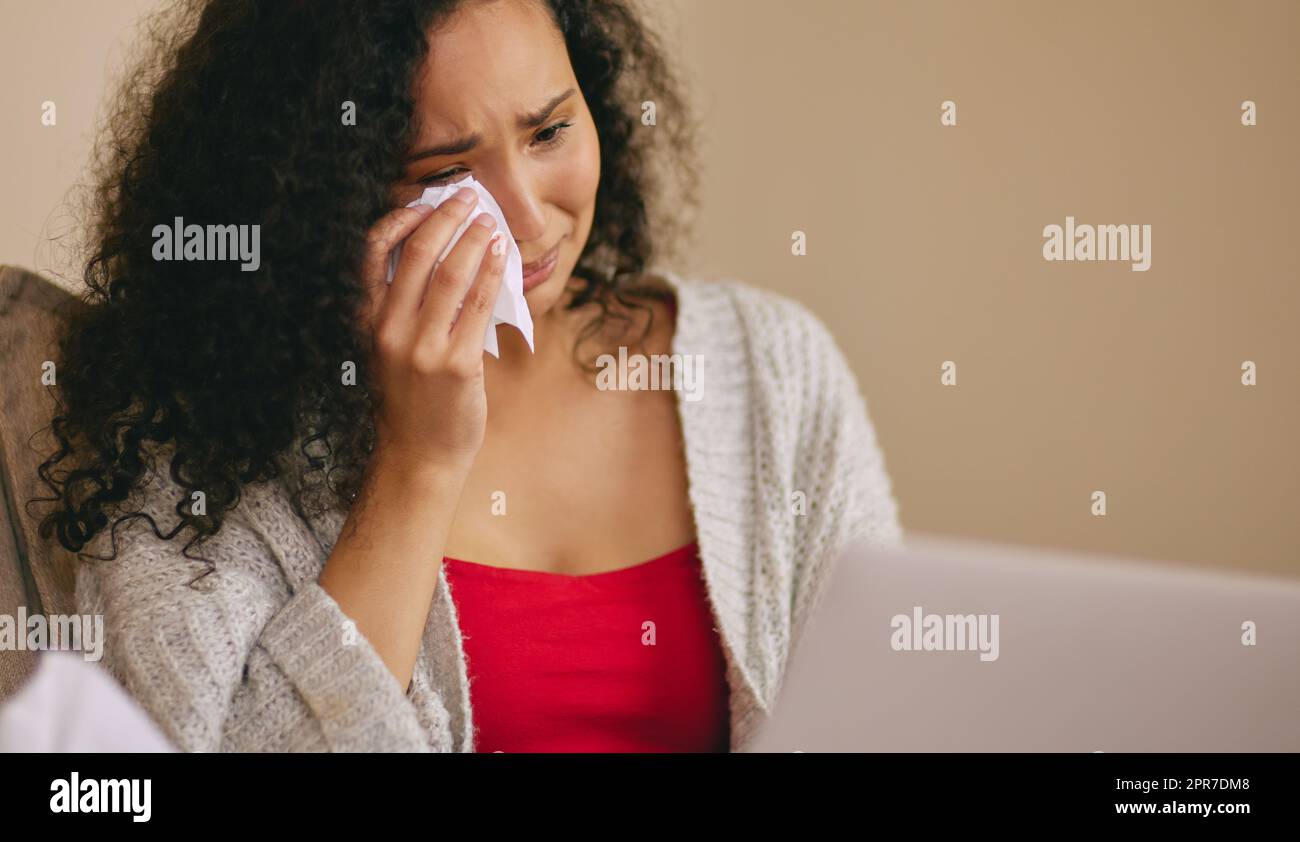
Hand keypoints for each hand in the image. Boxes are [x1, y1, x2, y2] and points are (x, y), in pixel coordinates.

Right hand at [358, 187, 507, 470]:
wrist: (420, 457)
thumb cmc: (413, 402)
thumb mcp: (393, 350)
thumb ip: (407, 309)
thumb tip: (445, 258)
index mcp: (369, 321)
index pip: (373, 253)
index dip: (400, 219)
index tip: (424, 200)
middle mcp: (390, 330)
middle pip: (417, 253)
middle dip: (446, 216)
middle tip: (468, 196)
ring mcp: (422, 347)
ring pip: (450, 273)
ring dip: (473, 238)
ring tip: (489, 220)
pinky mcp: (456, 364)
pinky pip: (477, 305)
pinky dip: (491, 272)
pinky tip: (501, 255)